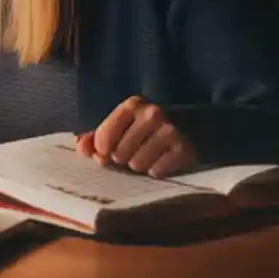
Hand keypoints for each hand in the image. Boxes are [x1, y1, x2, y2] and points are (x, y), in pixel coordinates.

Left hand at [76, 96, 197, 177]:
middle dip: (124, 158)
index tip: (108, 151)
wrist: (197, 126)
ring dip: (141, 165)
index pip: (103, 137)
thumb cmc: (149, 128)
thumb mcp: (124, 124)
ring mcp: (170, 131)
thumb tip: (81, 148)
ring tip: (150, 155)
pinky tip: (164, 160)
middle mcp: (152, 114)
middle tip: (136, 151)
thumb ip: (98, 136)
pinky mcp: (184, 149)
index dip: (102, 150)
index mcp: (133, 105)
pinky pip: (156, 172)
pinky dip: (158, 171)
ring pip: (137, 165)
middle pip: (119, 154)